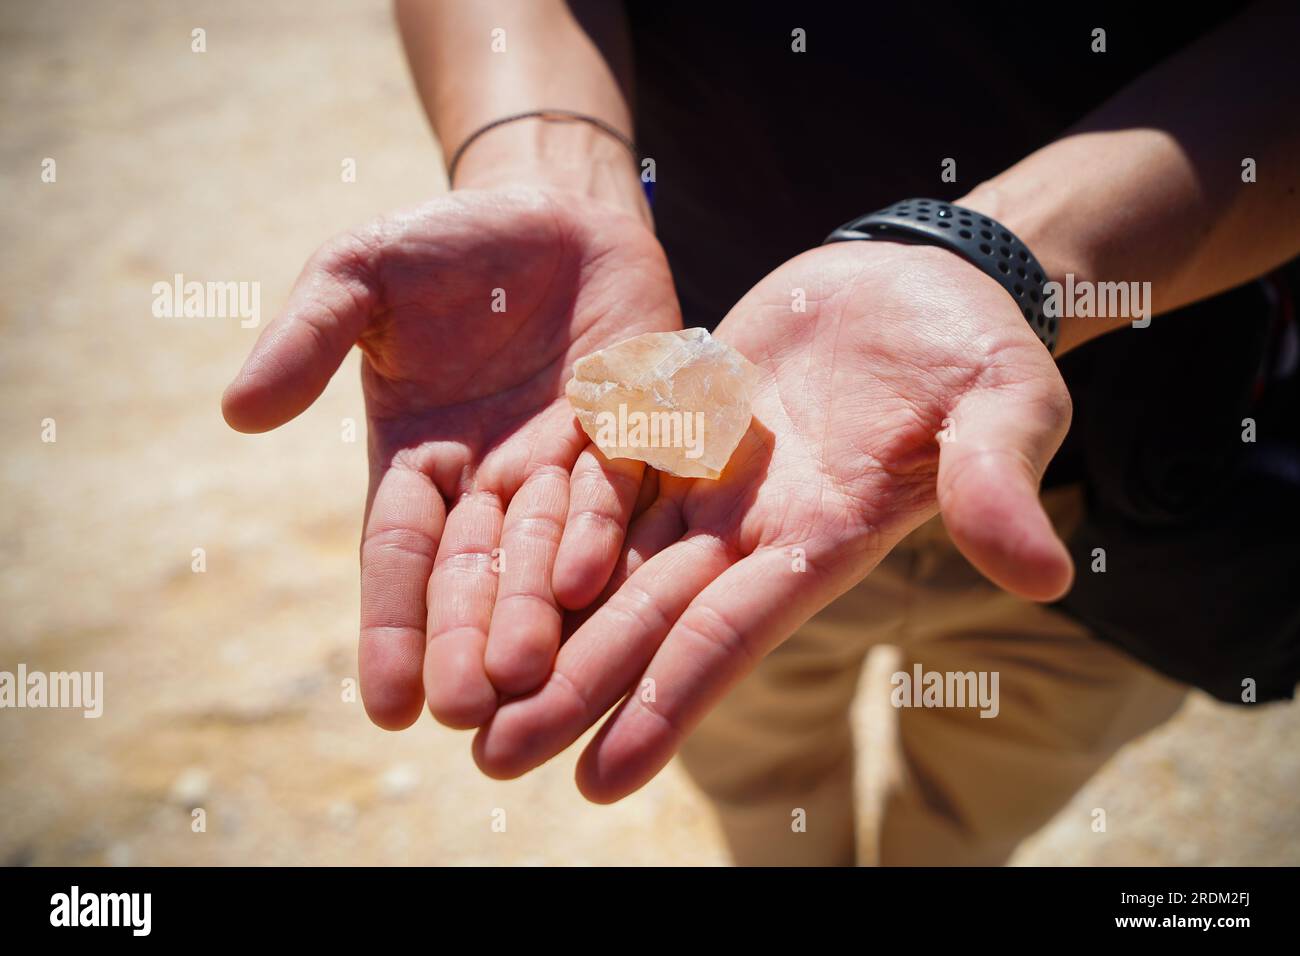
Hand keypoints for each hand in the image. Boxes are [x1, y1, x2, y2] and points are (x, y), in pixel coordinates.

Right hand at [222, 186, 679, 730]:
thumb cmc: (446, 246)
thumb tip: (239, 414)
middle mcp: (494, 481)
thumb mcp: (359, 275)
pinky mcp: (633, 434)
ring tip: (526, 677)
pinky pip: (618, 490)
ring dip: (538, 613)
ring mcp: (565, 464)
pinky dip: (602, 533)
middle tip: (467, 714)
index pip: (401, 555)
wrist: (553, 210)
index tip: (386, 704)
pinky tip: (588, 582)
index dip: (392, 625)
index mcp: (421, 461)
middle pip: (479, 573)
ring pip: (550, 551)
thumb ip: (308, 338)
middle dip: (470, 642)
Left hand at [472, 240, 1073, 799]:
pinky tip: (475, 561)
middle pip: (648, 616)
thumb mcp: (1003, 402)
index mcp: (824, 535)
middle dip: (574, 687)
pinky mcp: (675, 422)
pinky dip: (543, 519)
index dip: (670, 702)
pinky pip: (596, 472)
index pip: (734, 633)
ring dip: (539, 620)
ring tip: (466, 683)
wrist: (918, 278)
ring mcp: (708, 476)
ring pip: (607, 559)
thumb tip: (1045, 574)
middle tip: (491, 755)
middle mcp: (753, 525)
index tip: (601, 776)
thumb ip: (998, 481)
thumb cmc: (975, 344)